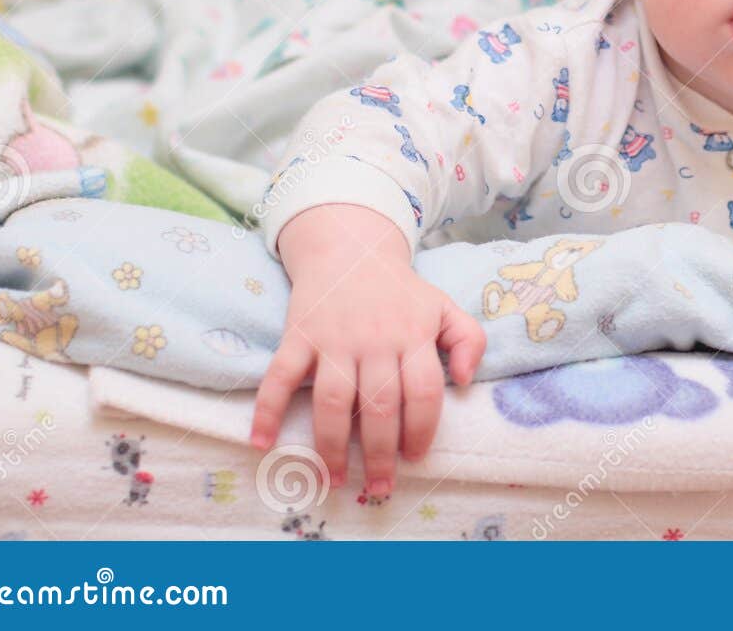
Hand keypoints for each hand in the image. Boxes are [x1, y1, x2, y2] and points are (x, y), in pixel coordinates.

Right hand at [249, 204, 485, 495]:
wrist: (350, 247)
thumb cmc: (400, 291)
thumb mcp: (444, 306)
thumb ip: (469, 339)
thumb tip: (467, 382)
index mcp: (413, 334)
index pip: (423, 390)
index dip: (422, 428)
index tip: (415, 457)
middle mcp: (375, 339)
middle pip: (380, 404)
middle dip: (381, 453)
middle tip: (380, 486)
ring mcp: (334, 338)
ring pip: (334, 400)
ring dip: (332, 446)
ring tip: (334, 479)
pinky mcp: (298, 335)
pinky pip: (279, 376)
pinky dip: (266, 410)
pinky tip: (262, 443)